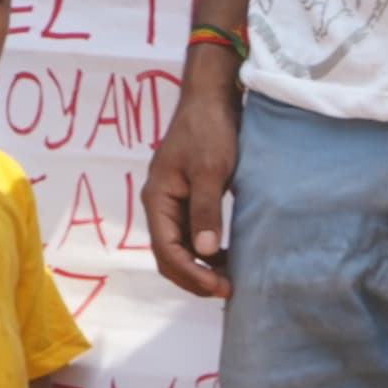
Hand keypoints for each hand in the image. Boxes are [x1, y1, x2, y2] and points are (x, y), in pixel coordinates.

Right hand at [143, 59, 240, 297]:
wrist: (211, 97)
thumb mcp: (209, 170)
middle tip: (227, 290)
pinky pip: (191, 233)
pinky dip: (206, 249)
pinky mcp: (189, 197)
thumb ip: (206, 211)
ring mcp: (174, 201)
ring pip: (181, 247)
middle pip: (170, 255)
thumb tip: (204, 253)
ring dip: (201, 266)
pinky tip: (226, 256)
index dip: (191, 274)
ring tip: (229, 278)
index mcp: (157, 199)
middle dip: (194, 277)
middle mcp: (161, 204)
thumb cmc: (208, 129)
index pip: (167, 251)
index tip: (219, 287)